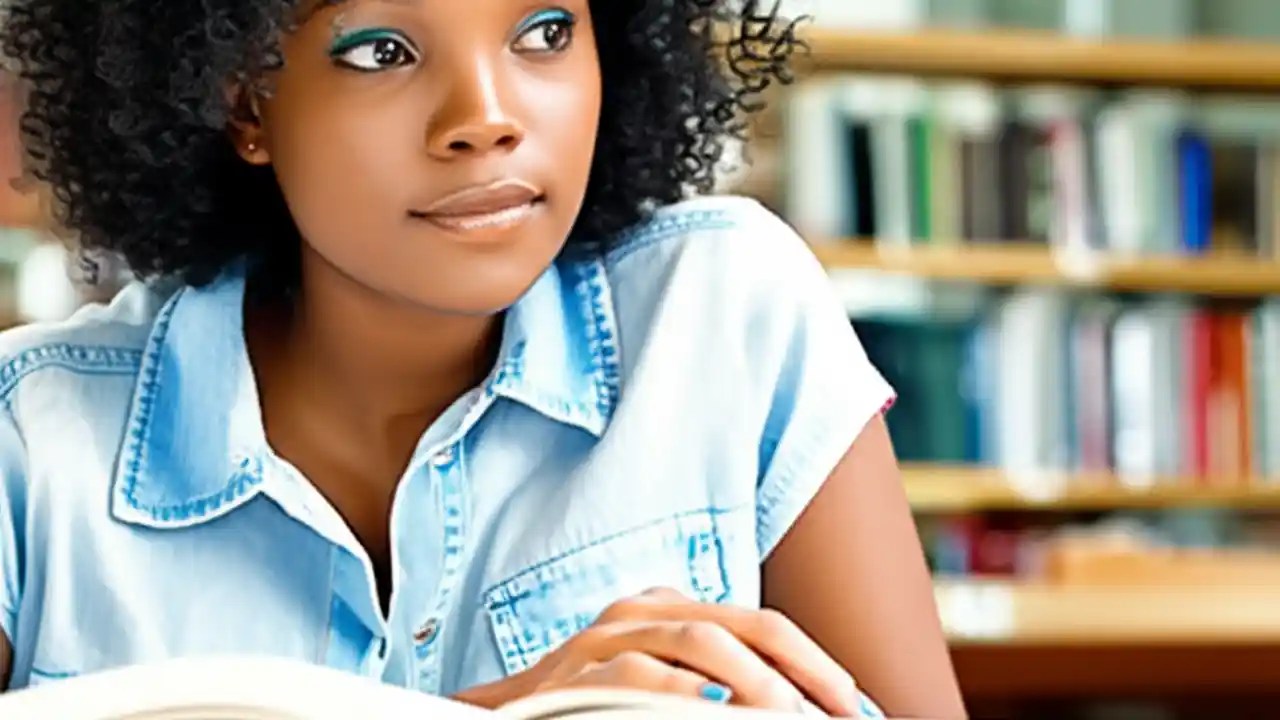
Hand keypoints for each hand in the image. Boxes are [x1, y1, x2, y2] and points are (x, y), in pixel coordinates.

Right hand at [511, 587, 862, 715]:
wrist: (506, 715)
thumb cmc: (594, 703)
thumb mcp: (662, 681)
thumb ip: (719, 684)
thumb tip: (799, 709)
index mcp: (670, 609)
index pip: (760, 624)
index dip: (814, 661)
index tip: (853, 704)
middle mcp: (643, 613)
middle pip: (743, 624)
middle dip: (802, 667)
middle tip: (840, 710)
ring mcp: (607, 639)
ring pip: (699, 642)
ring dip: (754, 682)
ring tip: (788, 716)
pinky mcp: (575, 673)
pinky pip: (638, 677)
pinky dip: (682, 695)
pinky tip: (710, 710)